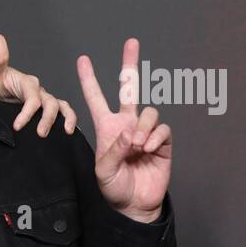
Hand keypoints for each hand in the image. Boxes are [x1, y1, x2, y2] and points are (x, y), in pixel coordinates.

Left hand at [0, 33, 76, 135]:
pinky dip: (67, 120)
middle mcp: (38, 90)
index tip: (17, 126)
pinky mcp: (41, 108)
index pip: (33, 98)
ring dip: (65, 119)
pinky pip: (59, 113)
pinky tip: (68, 132)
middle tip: (41, 134)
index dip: (27, 113)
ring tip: (67, 132)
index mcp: (28, 82)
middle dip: (48, 118)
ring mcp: (41, 98)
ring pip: (60, 107)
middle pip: (50, 103)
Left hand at [77, 38, 171, 222]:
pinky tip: (148, 150)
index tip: (82, 60)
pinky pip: (162, 129)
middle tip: (131, 42)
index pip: (96, 99)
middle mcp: (126, 124)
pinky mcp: (163, 142)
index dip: (89, 80)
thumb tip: (130, 132)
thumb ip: (114, 150)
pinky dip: (155, 137)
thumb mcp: (104, 171)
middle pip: (130, 88)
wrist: (134, 204)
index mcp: (107, 128)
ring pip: (149, 112)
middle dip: (129, 64)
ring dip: (143, 128)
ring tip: (138, 147)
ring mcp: (145, 131)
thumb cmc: (114, 187)